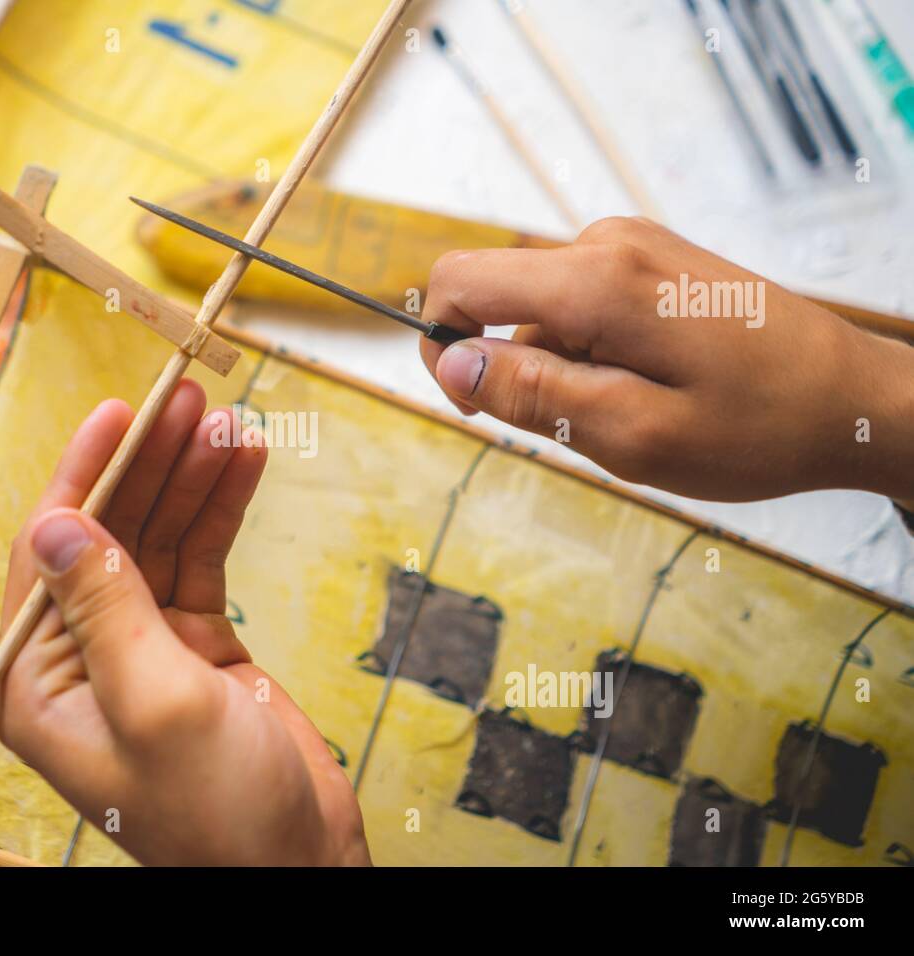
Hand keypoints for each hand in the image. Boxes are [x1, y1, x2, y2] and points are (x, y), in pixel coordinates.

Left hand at [0, 381, 370, 865]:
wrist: (298, 864)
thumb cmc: (219, 812)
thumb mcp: (156, 705)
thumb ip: (105, 611)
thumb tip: (53, 524)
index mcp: (42, 684)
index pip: (48, 555)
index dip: (81, 476)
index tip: (117, 412)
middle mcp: (82, 656)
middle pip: (107, 533)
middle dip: (145, 463)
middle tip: (186, 398)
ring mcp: (141, 645)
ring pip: (158, 537)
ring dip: (188, 477)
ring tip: (225, 421)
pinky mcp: (196, 644)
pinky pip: (201, 559)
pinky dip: (221, 511)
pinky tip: (244, 463)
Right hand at [420, 217, 913, 502]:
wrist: (855, 401)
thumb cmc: (757, 427)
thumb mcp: (631, 434)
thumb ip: (532, 394)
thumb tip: (451, 361)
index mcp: (595, 280)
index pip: (460, 279)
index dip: (444, 344)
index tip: (476, 404)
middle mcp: (608, 242)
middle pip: (499, 298)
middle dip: (514, 367)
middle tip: (584, 425)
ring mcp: (634, 246)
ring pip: (541, 309)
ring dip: (560, 368)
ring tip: (633, 412)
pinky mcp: (653, 261)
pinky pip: (581, 304)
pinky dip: (591, 353)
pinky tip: (648, 389)